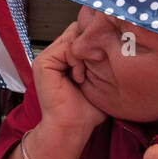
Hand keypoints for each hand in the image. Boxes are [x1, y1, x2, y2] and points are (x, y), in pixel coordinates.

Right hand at [33, 22, 106, 136]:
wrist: (72, 127)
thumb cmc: (86, 110)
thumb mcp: (99, 78)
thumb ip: (101, 58)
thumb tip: (115, 41)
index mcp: (64, 57)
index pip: (81, 33)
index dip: (96, 40)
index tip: (105, 58)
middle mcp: (53, 54)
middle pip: (77, 31)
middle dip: (91, 45)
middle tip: (98, 64)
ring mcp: (46, 57)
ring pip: (73, 38)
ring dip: (85, 56)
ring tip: (85, 76)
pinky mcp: (42, 63)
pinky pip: (66, 48)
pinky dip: (77, 62)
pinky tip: (78, 78)